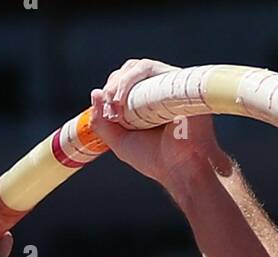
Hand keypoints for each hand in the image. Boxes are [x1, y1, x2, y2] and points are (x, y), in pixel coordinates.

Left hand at [90, 58, 224, 187]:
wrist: (182, 168)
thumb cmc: (156, 159)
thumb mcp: (120, 143)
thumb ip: (103, 123)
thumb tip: (95, 93)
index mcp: (149, 101)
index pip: (125, 81)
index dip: (111, 89)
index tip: (105, 112)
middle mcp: (161, 89)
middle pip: (131, 69)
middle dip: (114, 84)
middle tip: (109, 107)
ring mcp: (171, 84)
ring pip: (141, 67)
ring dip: (121, 82)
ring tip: (115, 103)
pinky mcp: (179, 83)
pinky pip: (153, 70)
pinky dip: (134, 79)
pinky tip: (125, 99)